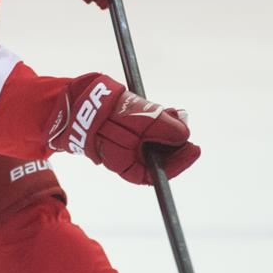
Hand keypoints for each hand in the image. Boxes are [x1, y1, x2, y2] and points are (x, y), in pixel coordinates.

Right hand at [46, 73, 200, 185]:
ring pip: (152, 141)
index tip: (195, 148)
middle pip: (158, 155)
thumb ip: (167, 129)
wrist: (77, 101)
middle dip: (175, 141)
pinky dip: (154, 121)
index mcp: (128, 167)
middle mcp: (125, 159)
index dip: (181, 161)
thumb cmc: (108, 116)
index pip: (160, 172)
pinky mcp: (118, 130)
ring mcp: (121, 144)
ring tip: (173, 113)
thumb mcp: (143, 120)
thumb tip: (185, 135)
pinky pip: (142, 130)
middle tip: (185, 124)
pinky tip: (161, 110)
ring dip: (166, 128)